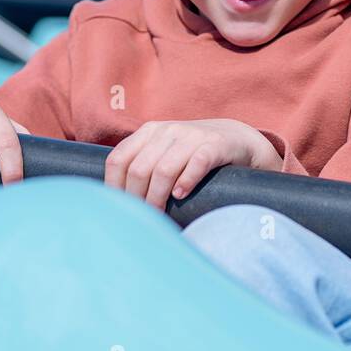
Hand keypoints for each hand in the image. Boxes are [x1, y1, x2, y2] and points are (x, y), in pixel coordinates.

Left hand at [104, 119, 282, 209]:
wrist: (236, 139)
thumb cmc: (193, 154)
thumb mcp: (164, 152)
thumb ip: (142, 166)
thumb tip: (113, 203)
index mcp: (149, 132)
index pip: (118, 159)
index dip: (114, 188)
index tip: (118, 210)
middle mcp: (168, 131)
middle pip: (139, 169)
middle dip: (136, 199)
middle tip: (140, 219)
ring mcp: (192, 136)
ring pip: (164, 169)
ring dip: (157, 197)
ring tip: (158, 215)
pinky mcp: (215, 144)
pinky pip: (196, 163)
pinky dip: (186, 182)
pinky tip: (181, 196)